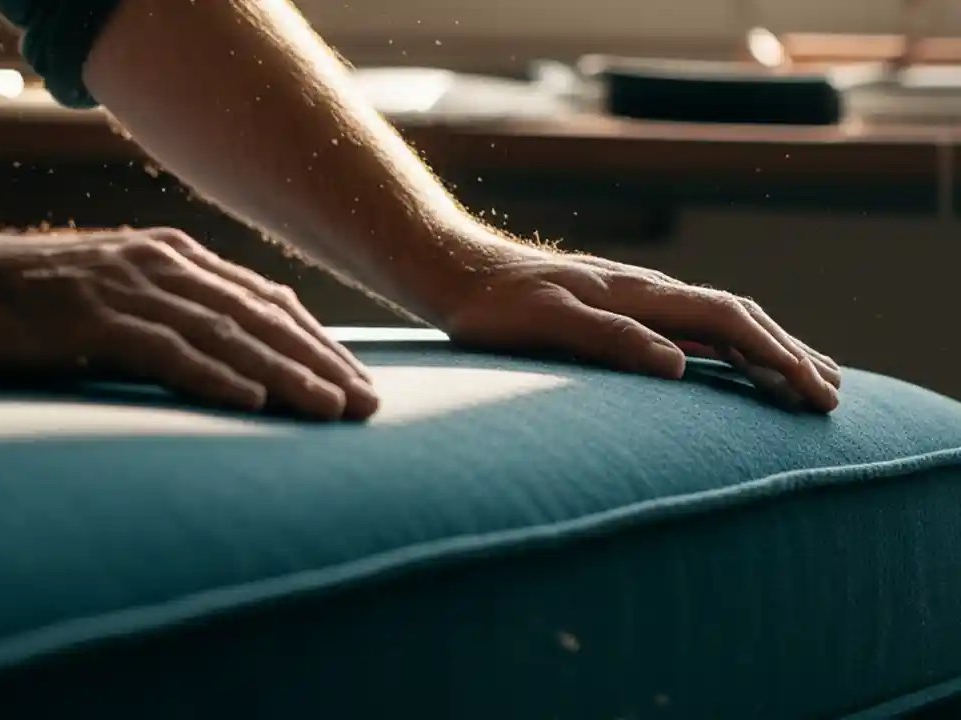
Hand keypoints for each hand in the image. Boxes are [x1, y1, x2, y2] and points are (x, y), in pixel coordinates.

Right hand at [0, 226, 377, 420]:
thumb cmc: (30, 302)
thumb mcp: (116, 298)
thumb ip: (170, 314)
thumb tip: (228, 358)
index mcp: (174, 258)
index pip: (265, 301)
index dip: (316, 342)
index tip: (355, 383)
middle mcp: (162, 265)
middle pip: (260, 317)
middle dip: (320, 363)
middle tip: (368, 406)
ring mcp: (127, 288)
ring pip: (226, 335)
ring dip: (284, 374)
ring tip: (331, 410)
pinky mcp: (90, 319)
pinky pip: (165, 351)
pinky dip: (213, 377)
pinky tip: (251, 403)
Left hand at [440, 234, 840, 411]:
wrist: (457, 273)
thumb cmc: (493, 306)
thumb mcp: (545, 323)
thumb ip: (609, 339)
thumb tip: (680, 366)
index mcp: (639, 294)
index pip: (729, 321)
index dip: (777, 356)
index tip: (815, 393)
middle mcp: (647, 292)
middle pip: (739, 318)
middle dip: (790, 355)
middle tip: (833, 397)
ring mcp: (636, 299)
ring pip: (720, 321)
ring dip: (767, 349)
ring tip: (806, 379)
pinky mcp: (620, 310)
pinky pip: (691, 328)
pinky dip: (728, 348)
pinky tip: (734, 366)